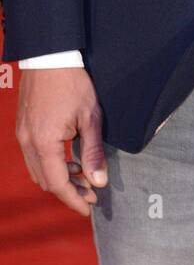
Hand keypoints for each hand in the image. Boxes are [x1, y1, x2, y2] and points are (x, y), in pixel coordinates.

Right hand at [16, 67, 107, 214]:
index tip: (89, 209)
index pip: (58, 184)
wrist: (50, 55)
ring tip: (84, 176)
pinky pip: (34, 156)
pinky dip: (51, 164)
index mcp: (44, 143)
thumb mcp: (91, 118)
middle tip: (92, 192)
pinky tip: (69, 160)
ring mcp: (22, 135)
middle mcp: (28, 142)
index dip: (73, 200)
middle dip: (69, 191)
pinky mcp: (23, 127)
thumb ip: (93, 152)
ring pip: (38, 170)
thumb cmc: (73, 83)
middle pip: (46, 180)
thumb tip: (99, 181)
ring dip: (60, 178)